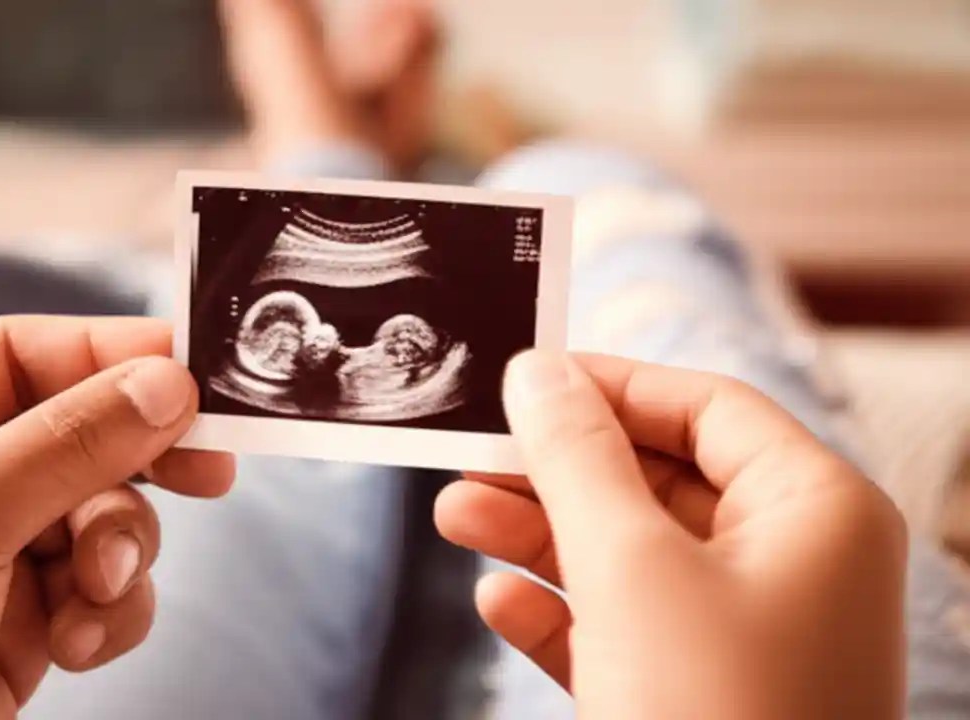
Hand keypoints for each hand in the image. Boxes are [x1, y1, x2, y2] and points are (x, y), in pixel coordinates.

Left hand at [0, 316, 233, 719]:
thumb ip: (65, 443)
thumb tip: (166, 384)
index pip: (22, 353)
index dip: (112, 355)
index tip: (194, 373)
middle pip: (80, 430)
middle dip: (139, 462)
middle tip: (211, 471)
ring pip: (105, 512)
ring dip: (118, 552)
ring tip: (96, 590)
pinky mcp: (24, 617)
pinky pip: (104, 586)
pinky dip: (109, 612)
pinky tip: (76, 645)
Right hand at [437, 351, 905, 719]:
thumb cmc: (713, 718)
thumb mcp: (630, 566)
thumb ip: (577, 456)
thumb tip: (536, 370)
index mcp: (814, 511)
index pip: (702, 405)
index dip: (607, 383)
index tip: (520, 377)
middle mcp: (791, 565)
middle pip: (655, 479)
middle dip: (553, 470)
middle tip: (468, 455)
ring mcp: (748, 637)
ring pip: (629, 555)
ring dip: (538, 535)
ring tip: (455, 517)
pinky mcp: (703, 696)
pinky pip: (624, 630)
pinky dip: (559, 613)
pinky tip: (498, 603)